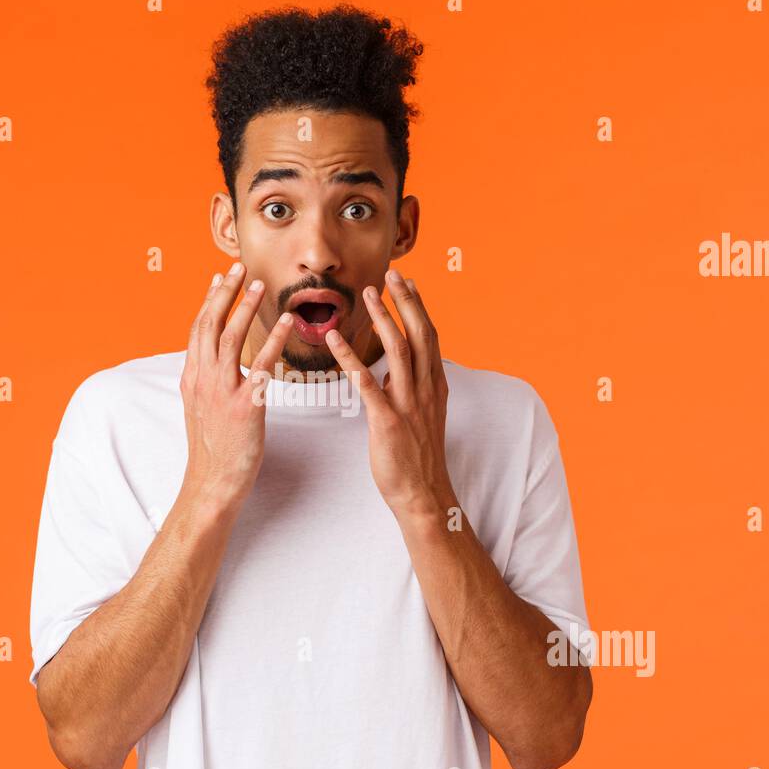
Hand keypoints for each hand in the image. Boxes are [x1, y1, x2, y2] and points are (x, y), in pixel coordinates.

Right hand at [179, 262, 293, 510]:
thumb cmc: (212, 453)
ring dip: (245, 307)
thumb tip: (212, 364)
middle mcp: (203, 380)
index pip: (198, 330)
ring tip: (261, 284)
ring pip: (229, 338)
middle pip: (210, 325)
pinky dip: (274, 339)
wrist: (211, 485)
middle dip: (224, 293)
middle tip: (240, 268)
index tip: (219, 278)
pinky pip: (261, 366)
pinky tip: (287, 321)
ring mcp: (221, 393)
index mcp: (192, 379)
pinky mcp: (244, 407)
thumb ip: (206, 384)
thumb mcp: (201, 411)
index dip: (209, 301)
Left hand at [325, 269, 454, 519]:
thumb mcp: (423, 415)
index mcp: (435, 386)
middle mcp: (425, 389)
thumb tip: (402, 365)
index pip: (429, 335)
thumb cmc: (418, 457)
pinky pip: (367, 383)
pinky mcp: (388, 421)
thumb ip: (414, 387)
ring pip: (399, 350)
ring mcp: (408, 404)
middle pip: (419, 333)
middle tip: (391, 273)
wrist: (423, 495)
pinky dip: (350, 357)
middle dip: (405, 300)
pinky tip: (334, 339)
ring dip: (382, 318)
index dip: (418, 306)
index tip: (408, 281)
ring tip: (366, 295)